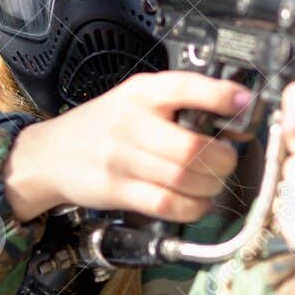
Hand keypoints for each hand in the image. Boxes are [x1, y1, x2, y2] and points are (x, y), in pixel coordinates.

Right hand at [3, 72, 247, 223]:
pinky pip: (165, 204)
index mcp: (141, 93)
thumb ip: (178, 103)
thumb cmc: (104, 126)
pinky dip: (192, 208)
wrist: (50, 153)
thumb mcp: (135, 99)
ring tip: (213, 184)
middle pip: (190, 147)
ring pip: (181, 179)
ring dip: (210, 186)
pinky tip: (197, 202)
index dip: (219, 96)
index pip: (183, 87)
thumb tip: (237, 111)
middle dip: (222, 160)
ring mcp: (120, 158)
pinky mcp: (115, 190)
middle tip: (227, 162)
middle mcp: (130, 122)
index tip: (243, 104)